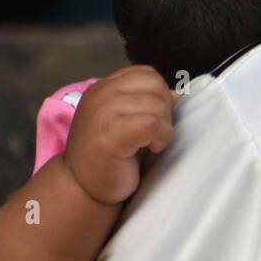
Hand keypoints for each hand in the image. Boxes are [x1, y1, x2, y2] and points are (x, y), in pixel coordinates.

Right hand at [63, 65, 178, 205]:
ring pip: (157, 104)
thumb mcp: (127, 121)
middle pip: (155, 85)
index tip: (153, 117)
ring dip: (164, 127)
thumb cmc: (109, 156)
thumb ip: (147, 103)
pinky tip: (152, 148)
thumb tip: (178, 92)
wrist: (82, 187)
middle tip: (153, 133)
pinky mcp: (110, 135)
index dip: (159, 94)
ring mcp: (102, 114)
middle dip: (164, 109)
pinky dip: (161, 137)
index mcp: (103, 88)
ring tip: (150, 143)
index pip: (146, 73)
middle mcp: (100, 95)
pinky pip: (152, 124)